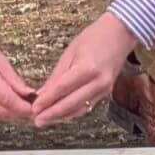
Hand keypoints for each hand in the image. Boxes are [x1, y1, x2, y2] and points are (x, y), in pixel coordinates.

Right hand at [0, 27, 35, 123]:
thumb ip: (12, 78)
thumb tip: (29, 93)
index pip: (8, 100)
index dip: (24, 108)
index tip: (37, 109)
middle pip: (2, 112)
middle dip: (21, 116)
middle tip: (36, 113)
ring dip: (12, 117)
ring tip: (26, 112)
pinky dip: (1, 112)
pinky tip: (11, 108)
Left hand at [32, 11, 138, 126]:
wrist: (120, 34)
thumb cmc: (95, 37)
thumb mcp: (70, 52)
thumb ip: (56, 75)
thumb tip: (42, 92)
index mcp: (87, 68)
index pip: (62, 89)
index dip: (47, 101)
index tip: (35, 108)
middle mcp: (98, 82)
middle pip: (71, 103)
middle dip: (53, 114)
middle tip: (37, 120)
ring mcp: (104, 89)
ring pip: (80, 108)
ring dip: (62, 116)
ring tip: (46, 120)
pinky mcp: (106, 92)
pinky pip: (87, 106)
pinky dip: (73, 112)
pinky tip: (62, 115)